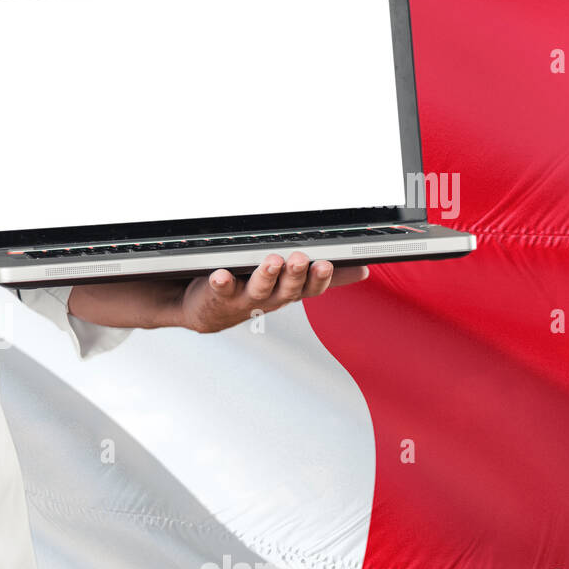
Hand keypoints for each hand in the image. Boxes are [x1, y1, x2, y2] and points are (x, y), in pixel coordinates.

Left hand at [66, 251, 368, 331]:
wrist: (205, 309)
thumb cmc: (249, 290)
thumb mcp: (288, 285)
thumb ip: (320, 276)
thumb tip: (363, 271)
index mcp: (287, 293)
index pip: (311, 287)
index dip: (321, 279)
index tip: (328, 264)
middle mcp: (267, 299)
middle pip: (286, 290)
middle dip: (294, 275)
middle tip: (299, 259)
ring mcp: (241, 300)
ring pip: (258, 290)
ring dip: (266, 276)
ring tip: (271, 260)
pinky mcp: (216, 296)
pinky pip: (220, 289)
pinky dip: (222, 282)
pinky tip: (222, 274)